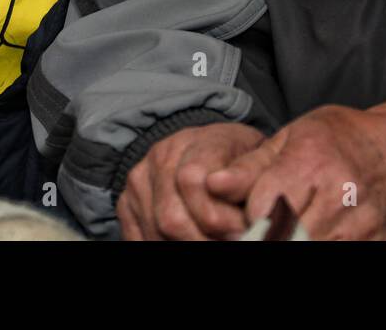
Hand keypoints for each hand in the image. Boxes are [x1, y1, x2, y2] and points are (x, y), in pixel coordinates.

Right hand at [117, 121, 265, 240]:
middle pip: (171, 216)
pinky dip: (163, 245)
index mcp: (196, 141)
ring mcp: (140, 179)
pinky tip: (188, 239)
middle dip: (203, 240)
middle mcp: (161, 155)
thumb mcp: (258, 159)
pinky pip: (138, 238)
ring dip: (186, 244)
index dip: (218, 216)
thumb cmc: (239, 160)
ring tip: (213, 239)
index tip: (241, 230)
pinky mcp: (126, 202)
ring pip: (156, 232)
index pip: (192, 180)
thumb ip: (249, 175)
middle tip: (230, 241)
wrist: (212, 151)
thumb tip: (232, 196)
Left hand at [206, 91, 385, 239]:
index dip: (249, 214)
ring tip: (289, 225)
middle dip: (266, 235)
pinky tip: (311, 232)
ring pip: (306, 249)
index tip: (249, 210)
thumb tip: (212, 184)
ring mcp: (359, 224)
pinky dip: (316, 246)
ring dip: (290, 241)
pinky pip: (334, 255)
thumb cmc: (340, 139)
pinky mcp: (374, 245)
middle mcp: (338, 193)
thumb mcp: (291, 136)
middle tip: (265, 223)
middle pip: (282, 236)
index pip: (262, 207)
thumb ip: (250, 165)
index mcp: (311, 159)